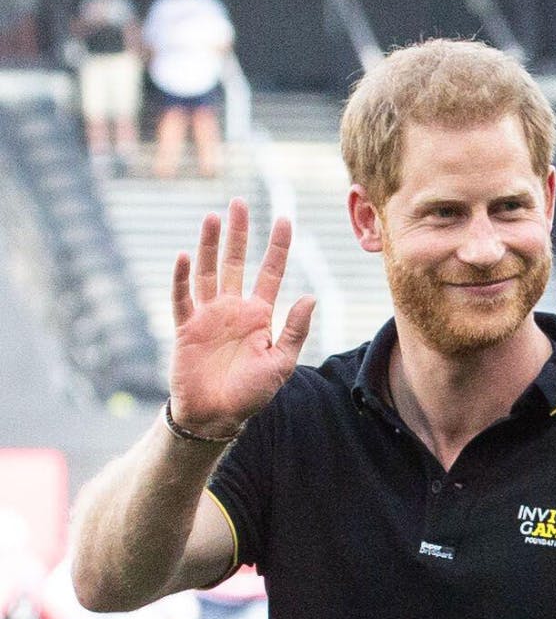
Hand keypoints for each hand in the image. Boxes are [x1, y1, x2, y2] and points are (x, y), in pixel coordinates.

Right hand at [168, 198, 314, 436]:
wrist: (217, 416)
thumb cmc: (251, 392)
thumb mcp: (281, 362)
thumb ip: (294, 330)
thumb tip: (310, 296)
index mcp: (260, 315)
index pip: (271, 272)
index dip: (278, 247)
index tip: (284, 219)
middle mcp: (233, 309)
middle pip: (236, 262)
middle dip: (239, 233)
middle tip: (239, 202)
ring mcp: (208, 315)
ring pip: (208, 272)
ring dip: (210, 246)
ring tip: (213, 217)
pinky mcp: (185, 328)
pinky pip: (182, 298)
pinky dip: (182, 278)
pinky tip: (184, 256)